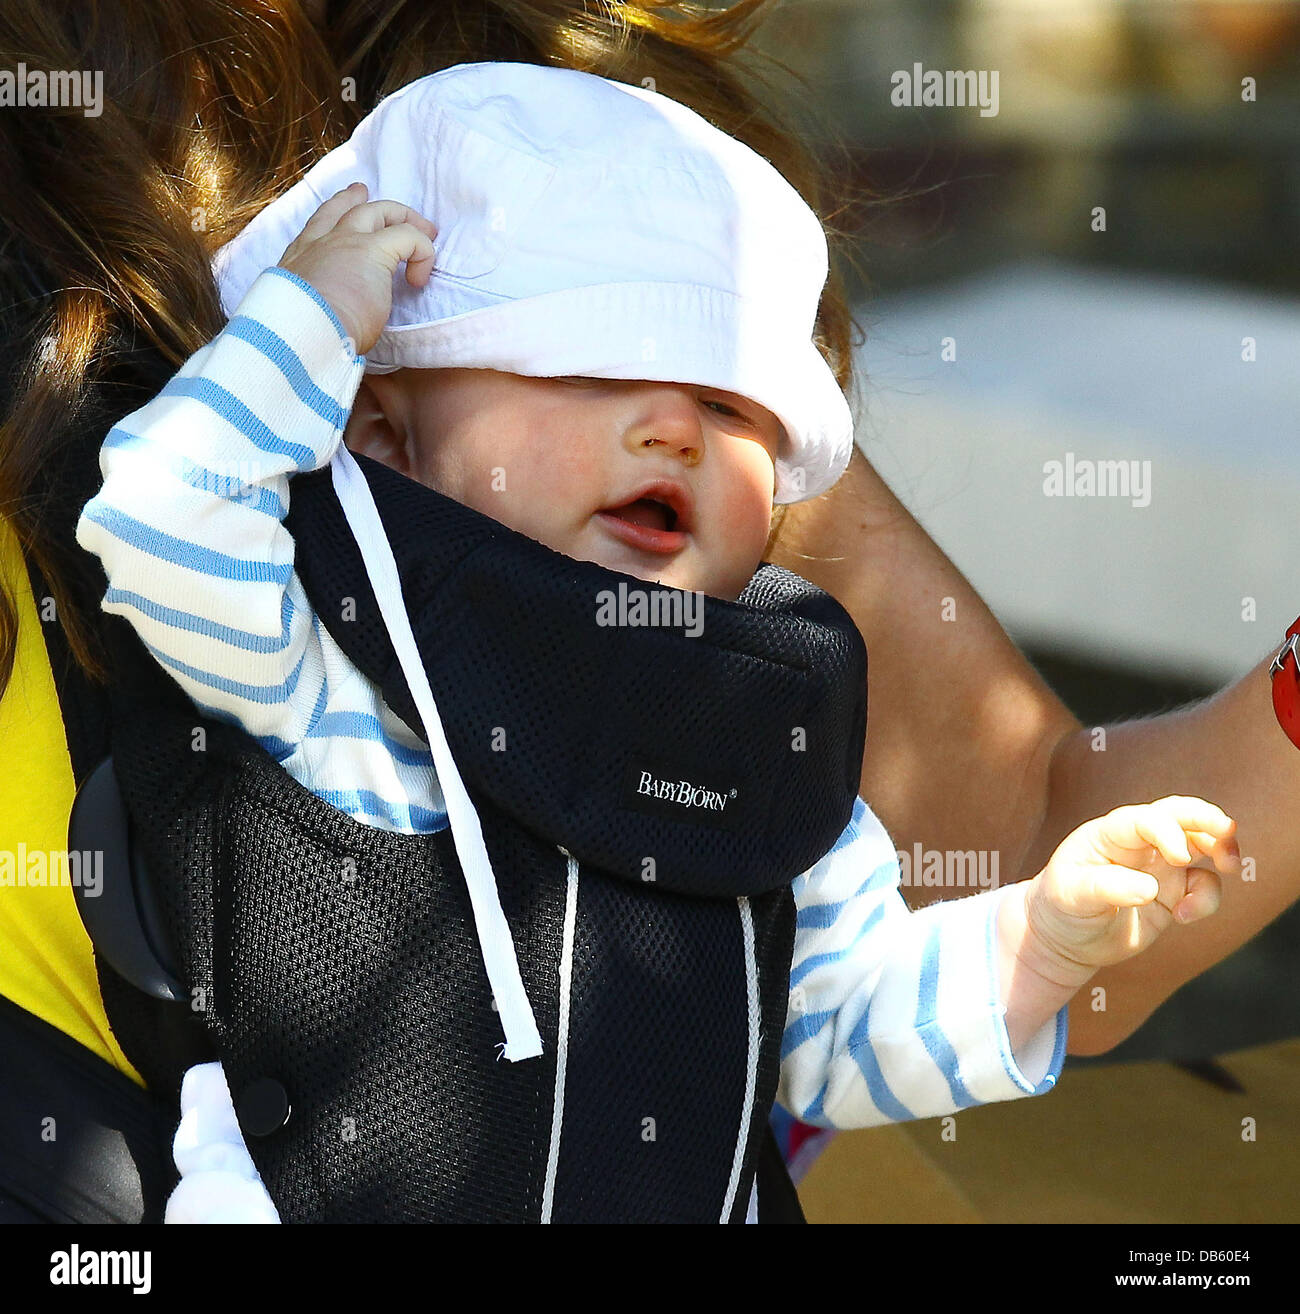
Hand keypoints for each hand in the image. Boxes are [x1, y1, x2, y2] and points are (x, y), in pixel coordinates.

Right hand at [277, 181, 437, 354]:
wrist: (304, 332)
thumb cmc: (305, 336)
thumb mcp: (307, 315)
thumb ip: (323, 306)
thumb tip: (343, 326)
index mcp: (301, 260)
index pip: (320, 224)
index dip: (339, 207)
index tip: (353, 198)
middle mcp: (321, 243)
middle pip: (352, 210)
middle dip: (378, 206)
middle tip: (402, 215)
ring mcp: (346, 240)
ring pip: (380, 211)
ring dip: (405, 219)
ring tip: (426, 234)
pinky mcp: (374, 249)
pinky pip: (408, 237)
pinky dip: (421, 253)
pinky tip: (420, 278)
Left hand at [1024, 795, 1240, 977]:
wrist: (1066, 936)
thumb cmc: (1061, 905)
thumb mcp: (1070, 896)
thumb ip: (1106, 888)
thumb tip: (1149, 890)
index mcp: (1110, 833)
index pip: (1143, 819)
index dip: (1166, 830)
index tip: (1179, 856)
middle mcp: (1139, 843)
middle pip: (1179, 815)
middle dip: (1207, 817)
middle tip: (1228, 829)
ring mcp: (1160, 865)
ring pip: (1201, 843)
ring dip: (1222, 848)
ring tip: (1229, 867)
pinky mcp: (1175, 892)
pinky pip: (1204, 885)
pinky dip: (1207, 898)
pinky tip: (1183, 917)